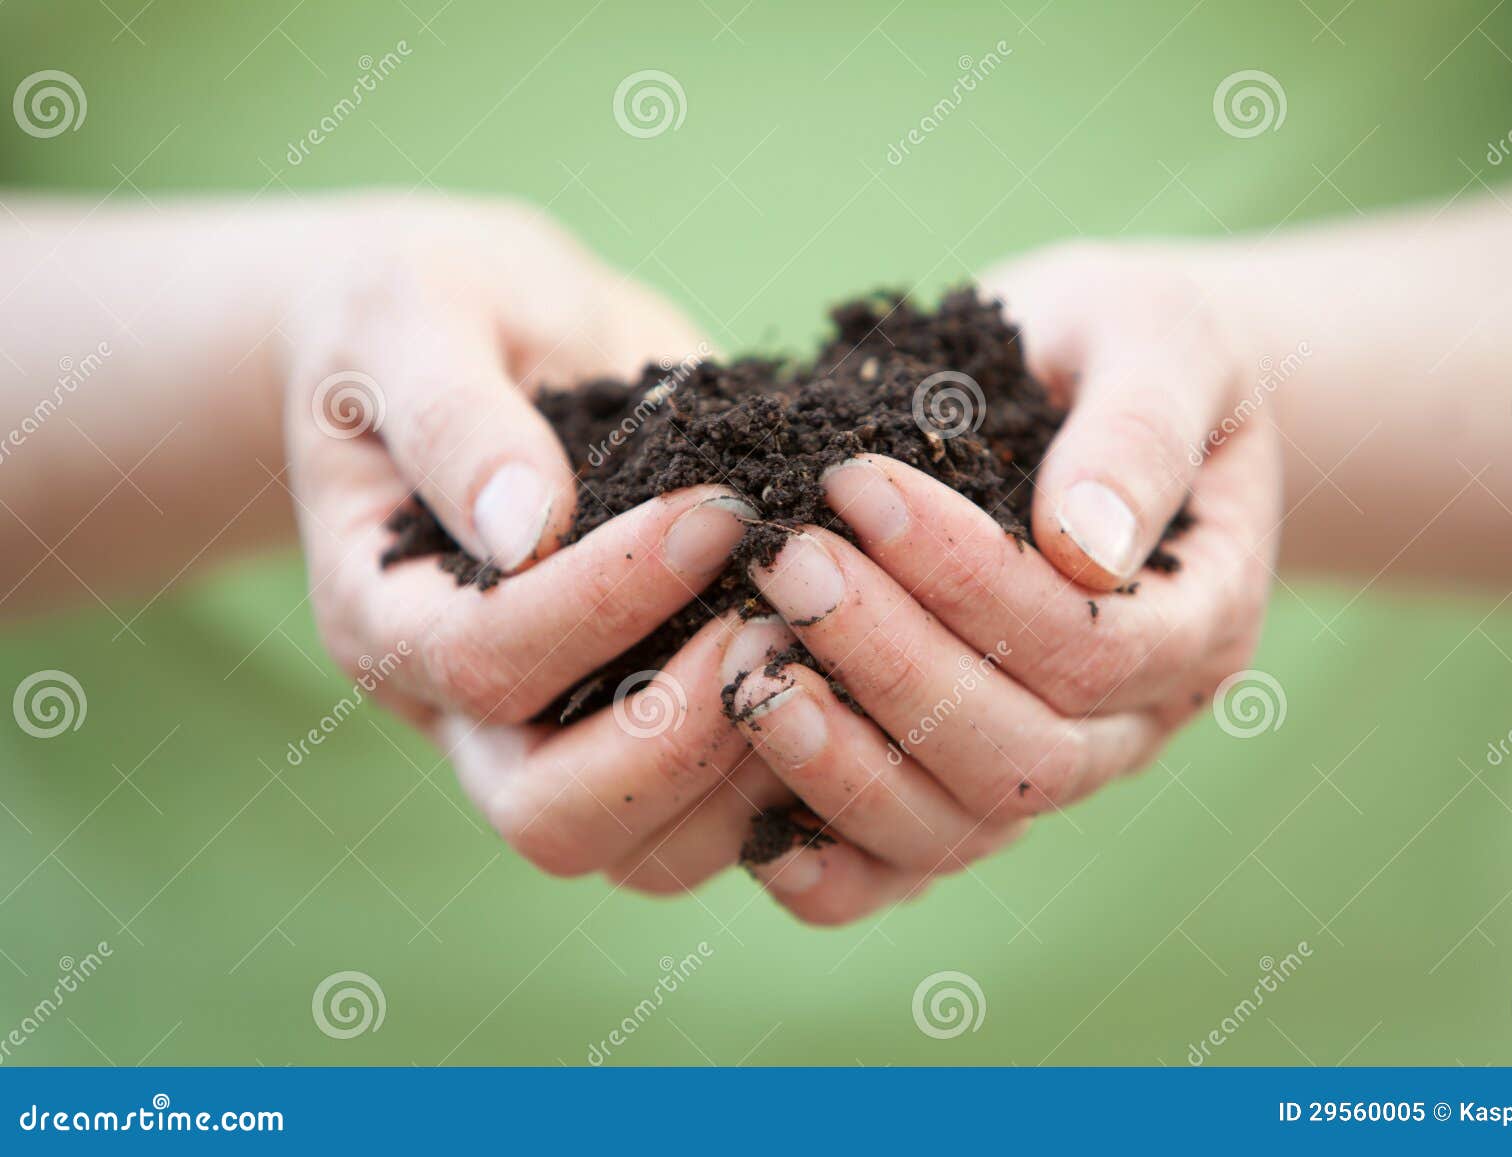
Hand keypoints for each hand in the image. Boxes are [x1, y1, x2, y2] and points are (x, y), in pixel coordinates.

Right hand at [285, 196, 946, 925]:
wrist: (484, 332)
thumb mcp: (412, 321)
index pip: (485, 658)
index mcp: (385, 613)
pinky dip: (795, 774)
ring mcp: (560, 734)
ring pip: (650, 851)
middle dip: (679, 734)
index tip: (715, 513)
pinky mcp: (647, 729)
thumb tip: (525, 525)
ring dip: (750, 772)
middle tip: (777, 623)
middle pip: (552, 814)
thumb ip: (452, 416)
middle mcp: (464, 710)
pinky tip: (856, 678)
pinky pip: (719, 819)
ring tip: (830, 648)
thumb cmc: (428, 312)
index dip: (604, 601)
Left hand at [712, 244, 1280, 901]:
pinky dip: (834, 870)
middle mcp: (1131, 723)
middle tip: (782, 563)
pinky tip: (755, 834)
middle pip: (1016, 753)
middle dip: (887, 663)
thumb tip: (1085, 548)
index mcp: (1197, 621)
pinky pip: (904, 870)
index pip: (1087, 646)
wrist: (1092, 387)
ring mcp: (1045, 767)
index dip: (968, 580)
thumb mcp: (1159, 345)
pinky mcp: (960, 784)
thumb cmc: (1126, 352)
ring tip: (740, 664)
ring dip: (841, 760)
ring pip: (954, 826)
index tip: (856, 481)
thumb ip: (1139, 433)